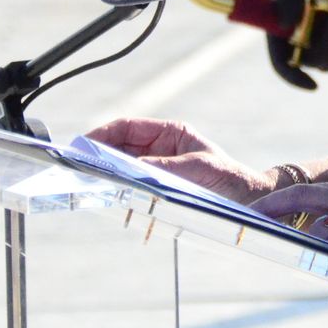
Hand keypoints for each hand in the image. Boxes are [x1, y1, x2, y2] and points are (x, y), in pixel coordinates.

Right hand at [86, 117, 276, 202]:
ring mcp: (156, 168)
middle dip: (99, 155)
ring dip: (107, 174)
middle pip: (119, 147)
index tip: (84, 145)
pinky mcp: (157, 188)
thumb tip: (133, 167)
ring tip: (90, 182)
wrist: (247, 200)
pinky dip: (119, 190)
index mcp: (169, 133)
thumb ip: (164, 167)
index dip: (103, 134)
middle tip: (80, 167)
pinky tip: (110, 196)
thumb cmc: (227, 177)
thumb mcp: (196, 168)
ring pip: (122, 168)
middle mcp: (159, 148)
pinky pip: (132, 186)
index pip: (127, 127)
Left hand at [253, 177, 327, 259]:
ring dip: (296, 237)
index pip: (305, 192)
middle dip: (271, 208)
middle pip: (301, 198)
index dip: (277, 201)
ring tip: (277, 246)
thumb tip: (323, 233)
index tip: (255, 210)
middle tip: (248, 217)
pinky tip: (318, 262)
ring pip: (318, 224)